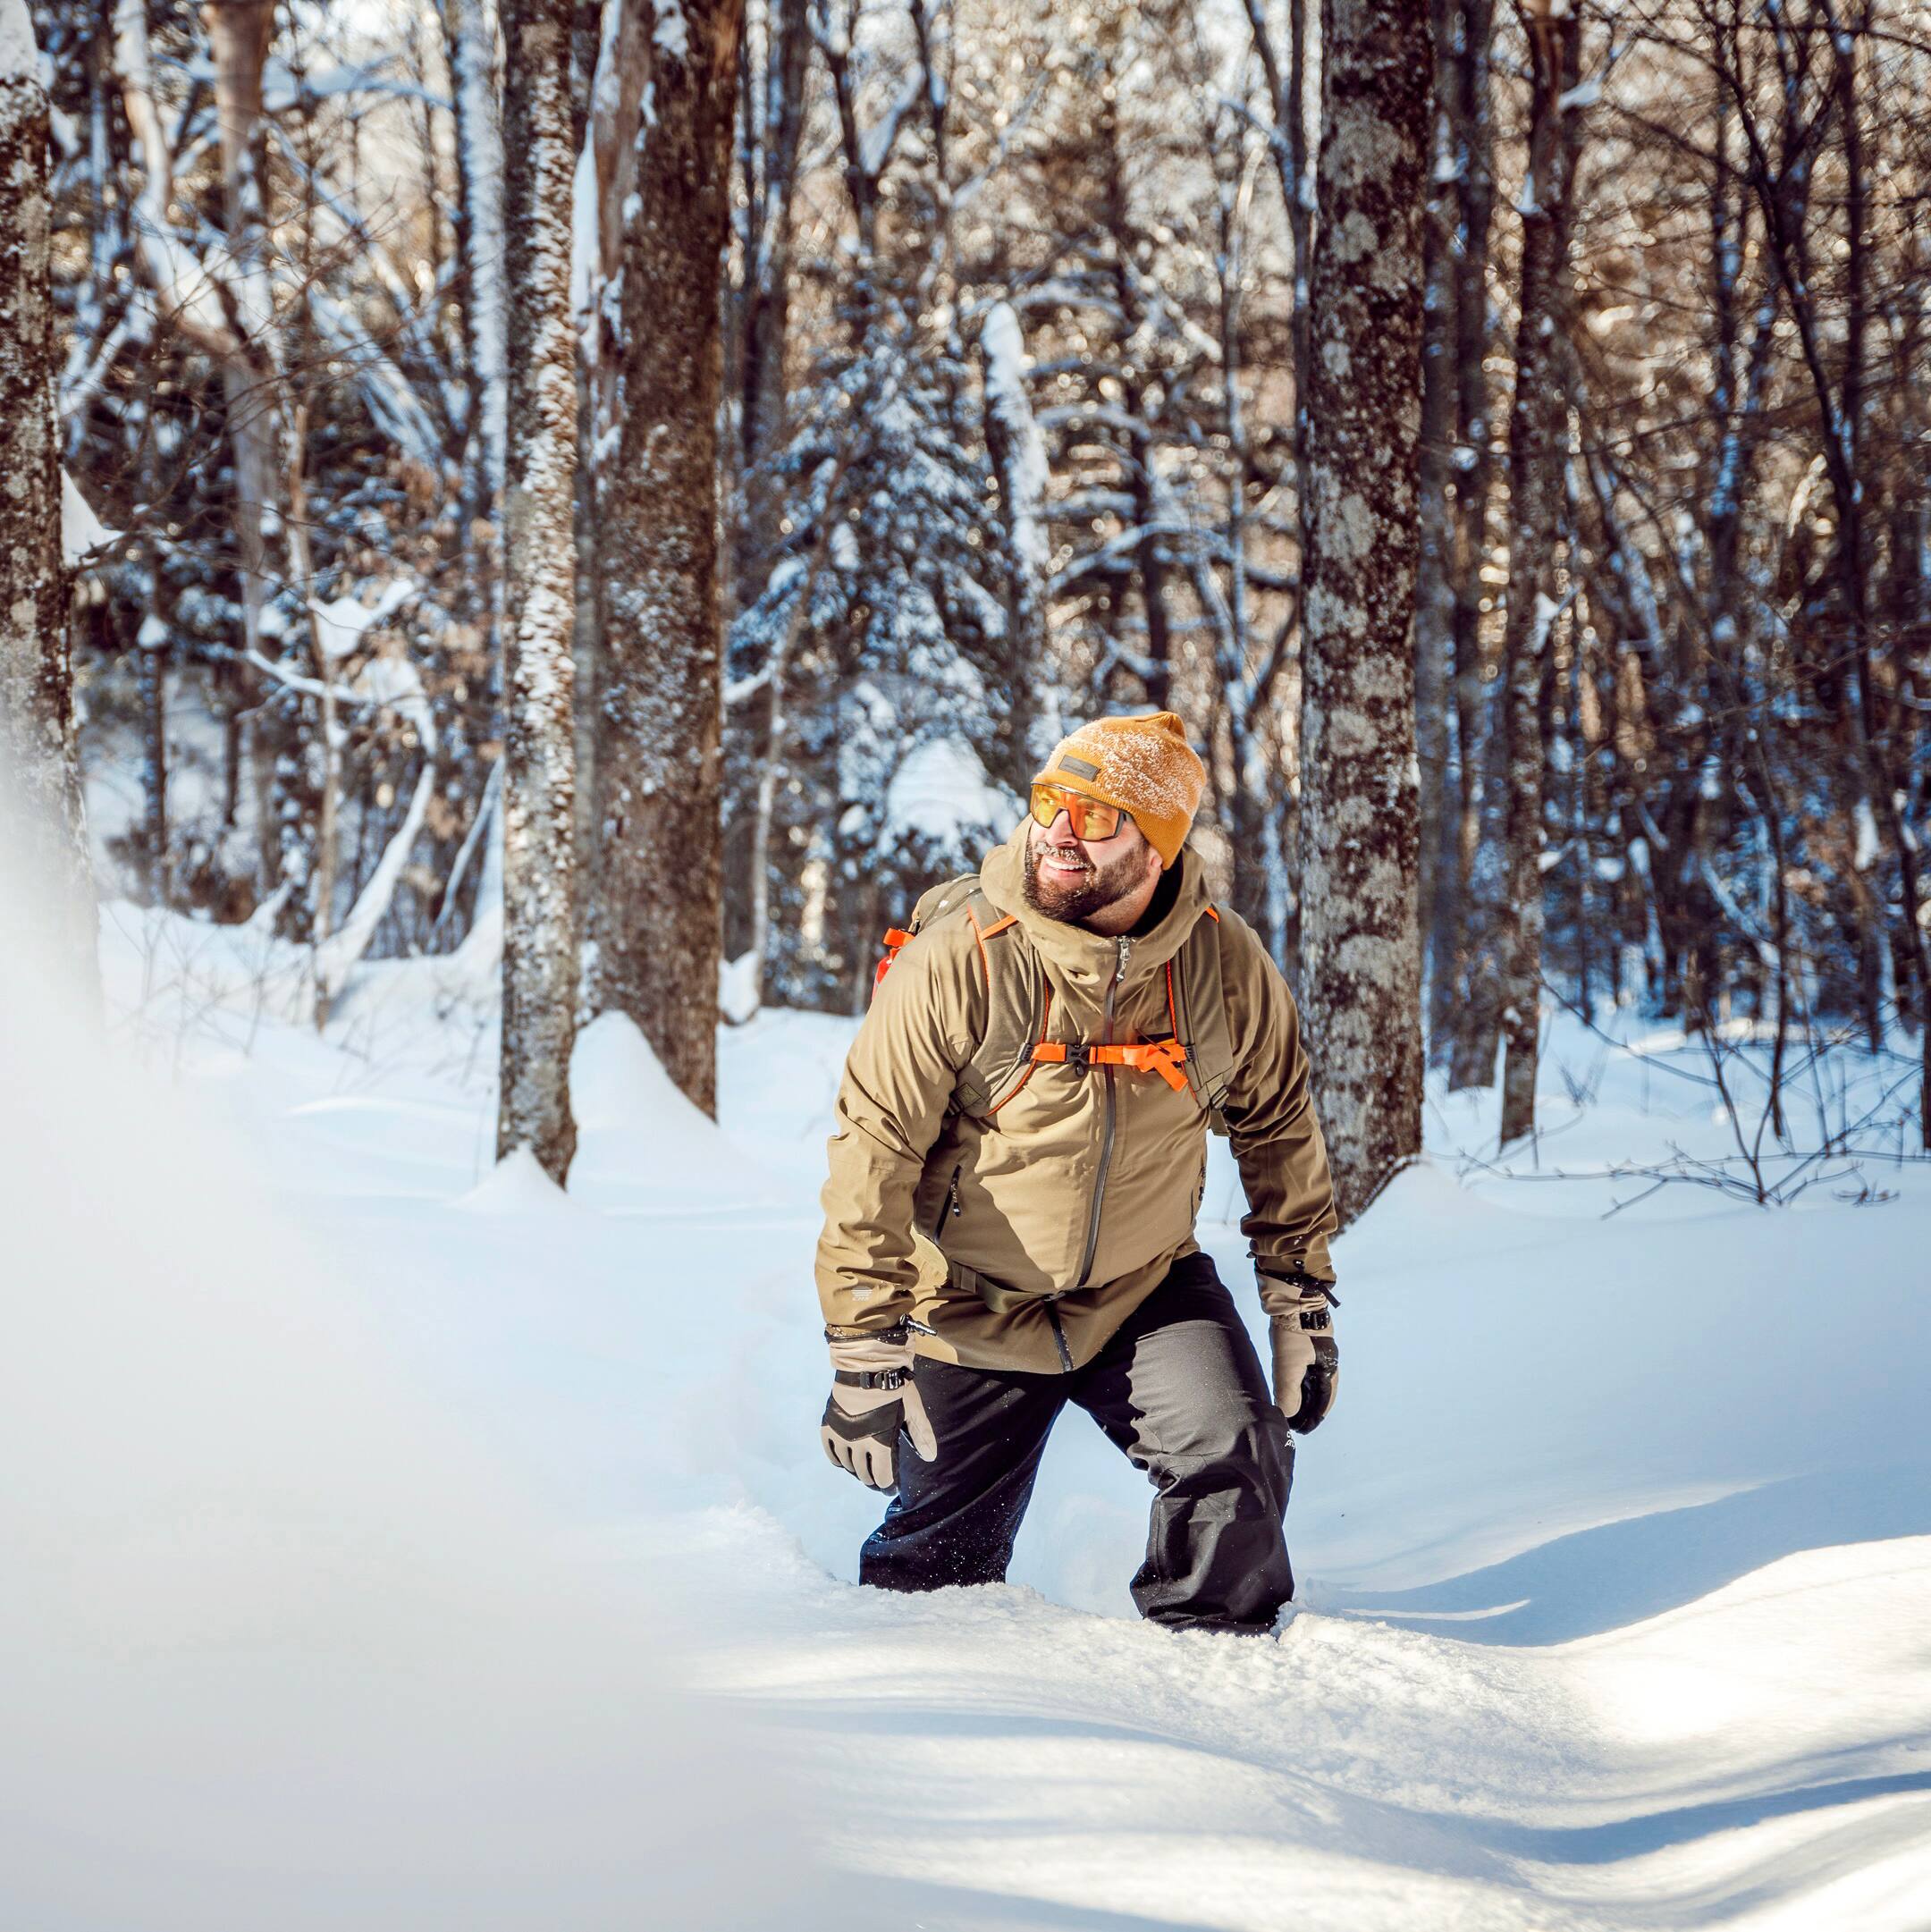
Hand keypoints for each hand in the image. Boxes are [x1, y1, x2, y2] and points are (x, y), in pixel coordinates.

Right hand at [820, 1329, 937, 1491]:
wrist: (867, 1365)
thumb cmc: (894, 1387)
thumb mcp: (912, 1410)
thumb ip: (920, 1434)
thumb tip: (930, 1457)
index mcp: (880, 1442)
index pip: (882, 1475)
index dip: (887, 1484)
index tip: (890, 1486)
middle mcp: (857, 1442)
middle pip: (863, 1473)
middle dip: (872, 1479)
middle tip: (877, 1479)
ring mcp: (842, 1434)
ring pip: (846, 1464)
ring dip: (855, 1470)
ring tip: (862, 1470)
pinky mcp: (829, 1424)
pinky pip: (830, 1450)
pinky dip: (837, 1459)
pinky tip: (843, 1460)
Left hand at [1260, 1274, 1338, 1434]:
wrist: (1293, 1295)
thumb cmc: (1294, 1330)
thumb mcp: (1289, 1363)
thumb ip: (1288, 1391)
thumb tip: (1287, 1415)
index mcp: (1328, 1368)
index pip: (1325, 1399)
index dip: (1314, 1415)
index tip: (1304, 1429)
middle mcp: (1326, 1361)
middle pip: (1320, 1390)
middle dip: (1309, 1407)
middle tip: (1296, 1421)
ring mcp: (1317, 1350)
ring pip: (1312, 1378)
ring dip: (1304, 1393)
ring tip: (1291, 1405)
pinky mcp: (1306, 1341)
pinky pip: (1305, 1366)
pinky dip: (1298, 1379)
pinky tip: (1288, 1380)